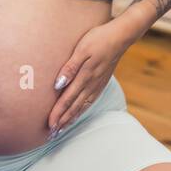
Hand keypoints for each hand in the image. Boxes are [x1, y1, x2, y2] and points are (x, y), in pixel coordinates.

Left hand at [46, 22, 127, 138]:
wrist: (121, 36)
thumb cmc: (98, 39)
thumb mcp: (81, 49)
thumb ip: (69, 68)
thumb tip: (58, 85)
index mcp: (85, 77)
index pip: (68, 99)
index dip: (58, 113)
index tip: (49, 125)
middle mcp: (91, 84)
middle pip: (74, 107)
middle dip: (62, 121)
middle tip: (52, 134)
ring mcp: (98, 85)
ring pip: (82, 106)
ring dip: (71, 119)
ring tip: (62, 129)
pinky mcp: (101, 82)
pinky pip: (90, 101)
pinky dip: (81, 111)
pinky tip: (77, 114)